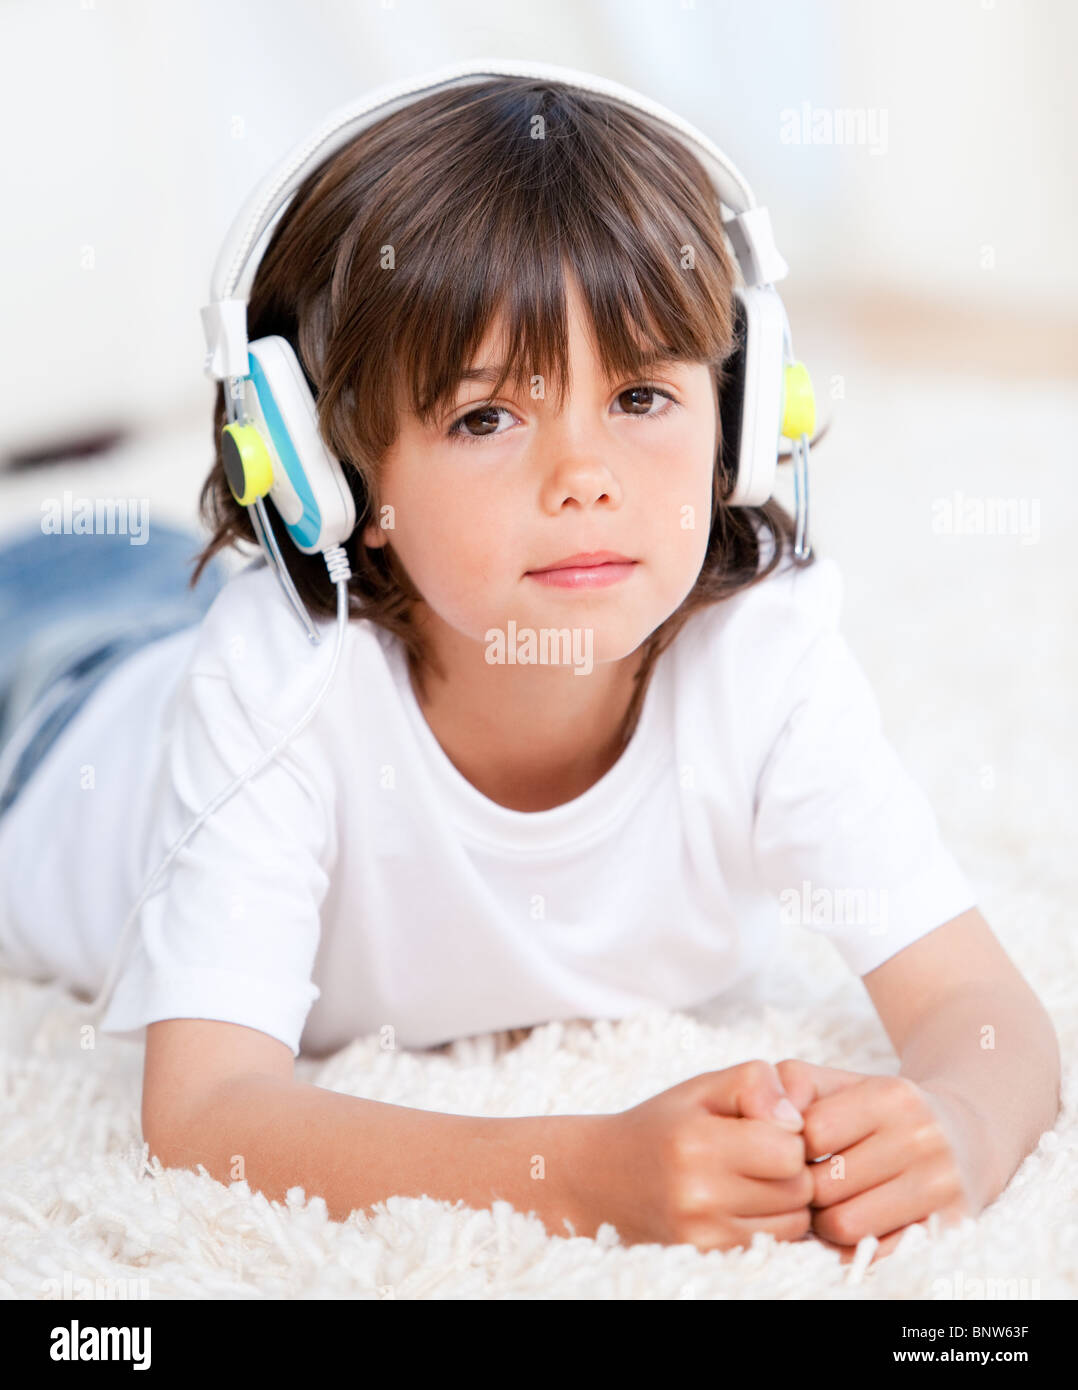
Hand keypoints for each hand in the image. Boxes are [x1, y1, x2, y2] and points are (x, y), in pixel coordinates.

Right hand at [583, 1060, 813, 1251]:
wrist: (602, 1180)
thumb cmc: (663, 1126)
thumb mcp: (702, 1087)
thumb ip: (754, 1082)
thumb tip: (795, 1119)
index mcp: (697, 1143)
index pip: (790, 1150)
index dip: (786, 1135)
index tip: (762, 1128)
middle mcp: (698, 1196)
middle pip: (798, 1189)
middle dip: (790, 1169)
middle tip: (758, 1155)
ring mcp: (702, 1236)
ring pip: (795, 1223)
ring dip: (785, 1201)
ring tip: (749, 1179)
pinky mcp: (707, 1259)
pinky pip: (773, 1246)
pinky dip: (769, 1225)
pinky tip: (742, 1204)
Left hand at [775, 1059, 990, 1263]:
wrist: (965, 1134)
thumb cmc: (882, 1112)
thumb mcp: (841, 1082)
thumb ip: (793, 1083)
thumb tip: (761, 1116)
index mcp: (891, 1095)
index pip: (811, 1133)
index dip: (791, 1146)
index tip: (796, 1149)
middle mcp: (923, 1137)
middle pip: (824, 1185)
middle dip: (804, 1189)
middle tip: (808, 1185)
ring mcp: (942, 1185)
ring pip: (845, 1226)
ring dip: (825, 1223)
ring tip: (830, 1205)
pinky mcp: (953, 1227)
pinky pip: (877, 1255)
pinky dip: (855, 1247)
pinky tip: (857, 1223)